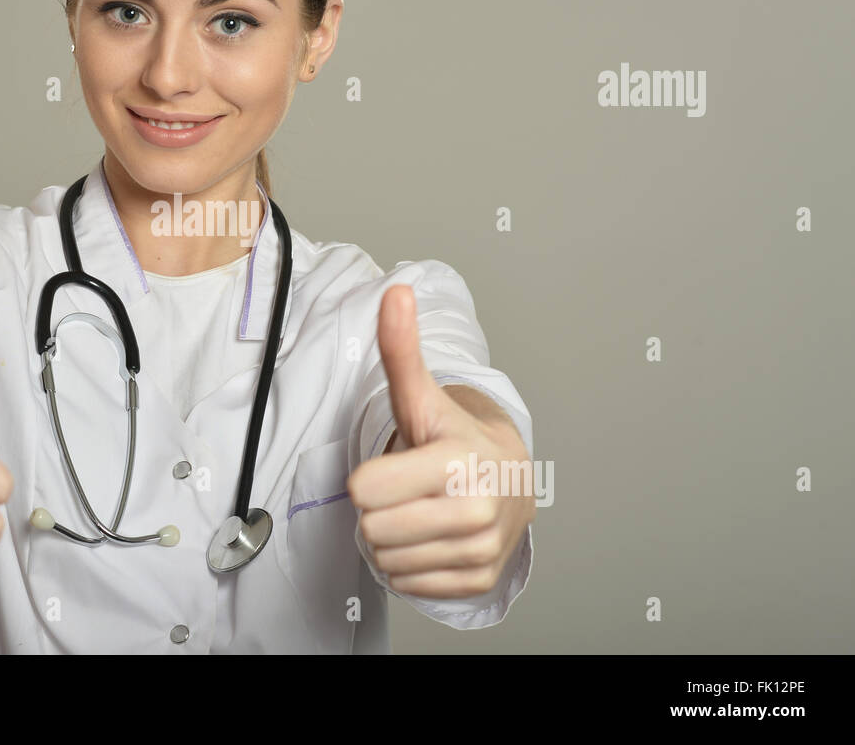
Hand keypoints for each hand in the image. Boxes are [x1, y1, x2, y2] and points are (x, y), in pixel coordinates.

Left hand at [347, 284, 534, 599]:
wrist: (512, 483)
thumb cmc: (455, 438)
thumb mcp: (423, 397)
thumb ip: (401, 349)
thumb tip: (395, 292)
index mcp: (458, 464)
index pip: (364, 491)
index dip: (369, 478)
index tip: (396, 464)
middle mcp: (475, 511)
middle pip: (372, 529)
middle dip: (379, 511)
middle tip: (406, 490)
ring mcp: (480, 551)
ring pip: (386, 559)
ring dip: (393, 538)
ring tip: (419, 511)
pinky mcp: (478, 581)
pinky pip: (407, 584)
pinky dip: (411, 564)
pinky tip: (431, 537)